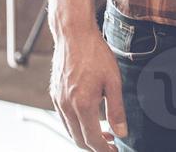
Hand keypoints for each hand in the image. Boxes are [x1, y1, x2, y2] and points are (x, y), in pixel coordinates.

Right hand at [50, 26, 128, 151]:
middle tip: (111, 144)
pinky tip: (89, 118)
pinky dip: (76, 125)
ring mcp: (58, 101)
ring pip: (70, 130)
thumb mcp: (114, 81)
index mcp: (82, 105)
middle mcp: (67, 106)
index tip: (114, 151)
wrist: (74, 35)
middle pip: (78, 139)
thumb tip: (121, 132)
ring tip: (103, 132)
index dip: (104, 149)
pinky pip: (64, 118)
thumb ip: (116, 109)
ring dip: (85, 136)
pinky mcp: (54, 95)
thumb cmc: (95, 54)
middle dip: (95, 146)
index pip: (92, 139)